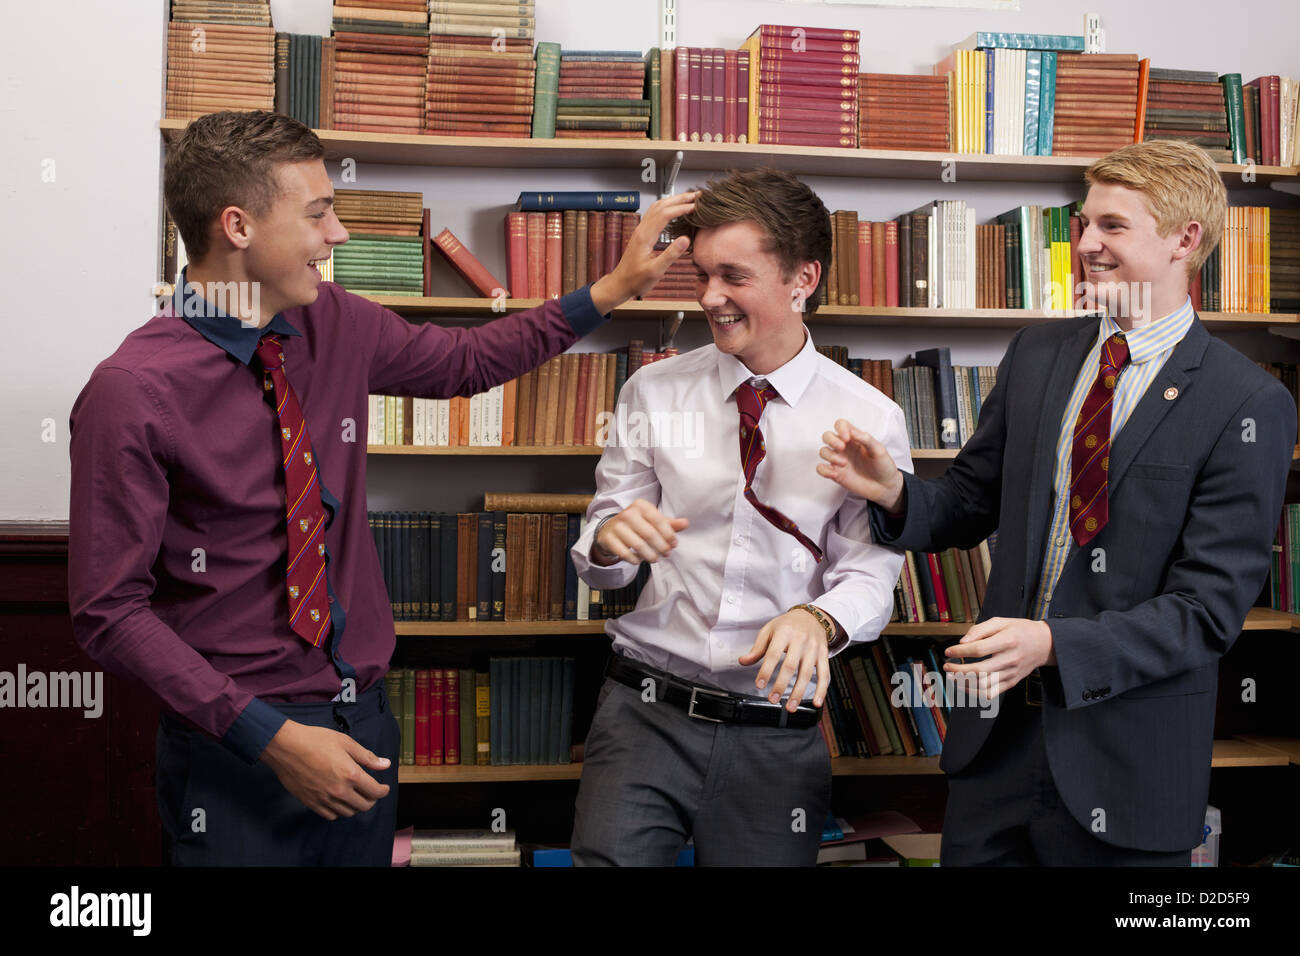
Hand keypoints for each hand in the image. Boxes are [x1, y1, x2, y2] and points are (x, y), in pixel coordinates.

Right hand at [259, 719, 390, 819]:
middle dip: (371, 799)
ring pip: (348, 813)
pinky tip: (338, 801)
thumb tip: (386, 765)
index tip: (384, 788)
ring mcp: (324, 799)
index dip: (383, 791)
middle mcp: (339, 790)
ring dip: (355, 806)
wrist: (286, 747)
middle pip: (364, 806)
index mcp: (351, 774)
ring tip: (355, 795)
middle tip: (370, 792)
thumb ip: (367, 757)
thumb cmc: (316, 740)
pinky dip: (338, 811)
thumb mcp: (346, 743)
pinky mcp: (311, 803)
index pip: (375, 792)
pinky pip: (330, 816)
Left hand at [589, 191, 698, 312]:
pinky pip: (654, 214)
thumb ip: (670, 254)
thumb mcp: (656, 271)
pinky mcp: (642, 235)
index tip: (696, 206)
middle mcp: (642, 230)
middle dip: (680, 198)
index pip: (665, 214)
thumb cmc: (636, 280)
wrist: (620, 284)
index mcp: (645, 236)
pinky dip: (666, 208)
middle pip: (661, 206)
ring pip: (657, 208)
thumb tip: (685, 239)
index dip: (682, 208)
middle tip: (697, 195)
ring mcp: (641, 231)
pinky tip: (674, 210)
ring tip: (688, 199)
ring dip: (673, 201)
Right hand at [592, 498, 688, 565]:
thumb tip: (685, 523)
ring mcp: (616, 526)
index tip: (674, 544)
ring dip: (650, 555)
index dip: (669, 534)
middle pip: (649, 534)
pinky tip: (640, 559)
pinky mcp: (609, 539)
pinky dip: (636, 560)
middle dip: (661, 547)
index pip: (659, 520)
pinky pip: (626, 554)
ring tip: (656, 558)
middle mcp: (627, 513)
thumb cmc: (636, 524)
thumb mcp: (652, 520)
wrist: (610, 529)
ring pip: (638, 546)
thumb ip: (669, 523)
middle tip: (667, 553)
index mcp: (641, 505)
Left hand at [738, 608, 833, 710]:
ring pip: (807, 673)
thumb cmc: (788, 624)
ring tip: (790, 707)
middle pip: (790, 666)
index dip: (766, 670)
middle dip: (781, 685)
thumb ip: (757, 648)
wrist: (812, 616)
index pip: (773, 654)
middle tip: (773, 699)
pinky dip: (822, 690)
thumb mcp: (769, 630)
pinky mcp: (823, 655)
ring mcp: (813, 649)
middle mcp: (800, 640)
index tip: (759, 684)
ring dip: (798, 692)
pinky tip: (816, 702)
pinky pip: (824, 674)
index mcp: (784, 633)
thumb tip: (743, 661)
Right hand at [817, 419, 904, 512]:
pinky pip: (821, 469)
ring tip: (843, 463)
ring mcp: (839, 460)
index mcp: (855, 438)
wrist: (885, 487)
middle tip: (842, 447)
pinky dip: (824, 470)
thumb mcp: (879, 450)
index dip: (840, 428)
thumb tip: (852, 432)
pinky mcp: (836, 474)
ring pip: (823, 451)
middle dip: (831, 440)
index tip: (847, 438)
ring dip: (830, 456)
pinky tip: (835, 474)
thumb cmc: (883, 466)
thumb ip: (866, 439)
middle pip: (827, 436)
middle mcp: (845, 448)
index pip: (841, 425)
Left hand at [942, 618, 1055, 699]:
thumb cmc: (1019, 630)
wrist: (1044, 644)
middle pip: (980, 670)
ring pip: (985, 685)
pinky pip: (992, 693)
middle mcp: (1011, 659)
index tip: (948, 651)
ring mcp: (1012, 673)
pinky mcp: (1012, 682)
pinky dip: (975, 692)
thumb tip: (961, 642)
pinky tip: (964, 685)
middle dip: (958, 670)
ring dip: (964, 683)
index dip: (960, 652)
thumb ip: (980, 629)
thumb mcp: (1001, 622)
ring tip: (951, 677)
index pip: (979, 649)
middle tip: (946, 666)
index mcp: (1008, 640)